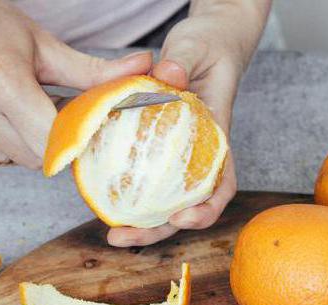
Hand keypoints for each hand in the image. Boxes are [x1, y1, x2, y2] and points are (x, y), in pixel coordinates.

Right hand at [0, 0, 151, 167]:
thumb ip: (95, 71)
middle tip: (49, 111)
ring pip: (9, 158)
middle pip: (33, 156)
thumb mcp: (47, 45)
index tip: (82, 130)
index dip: (72, 140)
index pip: (51, 140)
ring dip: (22, 141)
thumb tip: (144, 70)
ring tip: (16, 105)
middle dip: (50, 142)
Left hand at [108, 0, 269, 245]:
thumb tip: (169, 75)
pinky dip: (129, 198)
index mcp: (216, 138)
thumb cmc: (209, 47)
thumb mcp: (197, 48)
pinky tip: (105, 204)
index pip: (222, 184)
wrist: (207, 44)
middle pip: (186, 207)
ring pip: (164, 202)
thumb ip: (184, 62)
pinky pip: (145, 180)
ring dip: (141, 224)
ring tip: (112, 235)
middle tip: (121, 237)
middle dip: (159, 230)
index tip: (184, 217)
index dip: (207, 209)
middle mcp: (198, 155)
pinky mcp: (156, 150)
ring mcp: (177, 156)